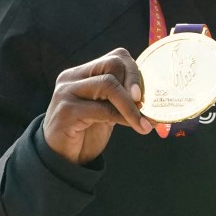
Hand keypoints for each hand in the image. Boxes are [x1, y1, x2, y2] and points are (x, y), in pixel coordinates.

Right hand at [42, 49, 152, 164]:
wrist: (60, 158)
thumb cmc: (85, 132)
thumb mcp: (107, 110)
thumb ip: (123, 99)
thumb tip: (155, 102)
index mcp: (82, 72)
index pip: (115, 57)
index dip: (136, 72)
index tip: (147, 93)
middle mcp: (72, 77)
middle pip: (113, 64)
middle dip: (136, 83)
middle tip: (146, 105)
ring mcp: (67, 92)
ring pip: (109, 84)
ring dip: (132, 105)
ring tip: (144, 121)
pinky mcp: (67, 111)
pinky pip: (103, 109)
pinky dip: (125, 117)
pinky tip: (136, 126)